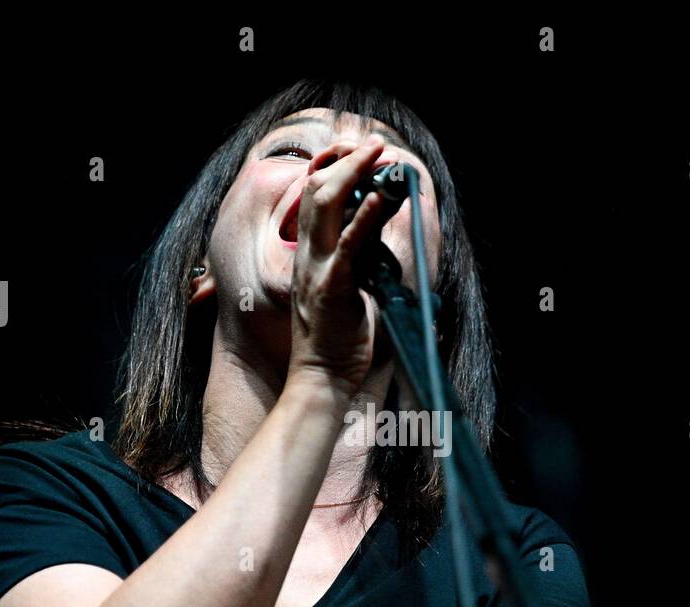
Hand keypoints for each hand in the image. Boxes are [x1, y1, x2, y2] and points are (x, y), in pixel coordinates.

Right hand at [286, 133, 391, 396]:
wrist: (321, 378)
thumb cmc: (338, 340)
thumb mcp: (347, 289)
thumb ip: (358, 260)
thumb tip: (380, 236)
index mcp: (309, 254)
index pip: (315, 197)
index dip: (336, 169)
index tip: (360, 153)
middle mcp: (308, 255)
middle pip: (318, 189)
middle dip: (347, 161)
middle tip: (375, 144)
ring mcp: (318, 269)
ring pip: (327, 205)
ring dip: (355, 174)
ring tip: (379, 154)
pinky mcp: (333, 287)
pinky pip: (349, 245)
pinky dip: (366, 218)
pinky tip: (382, 197)